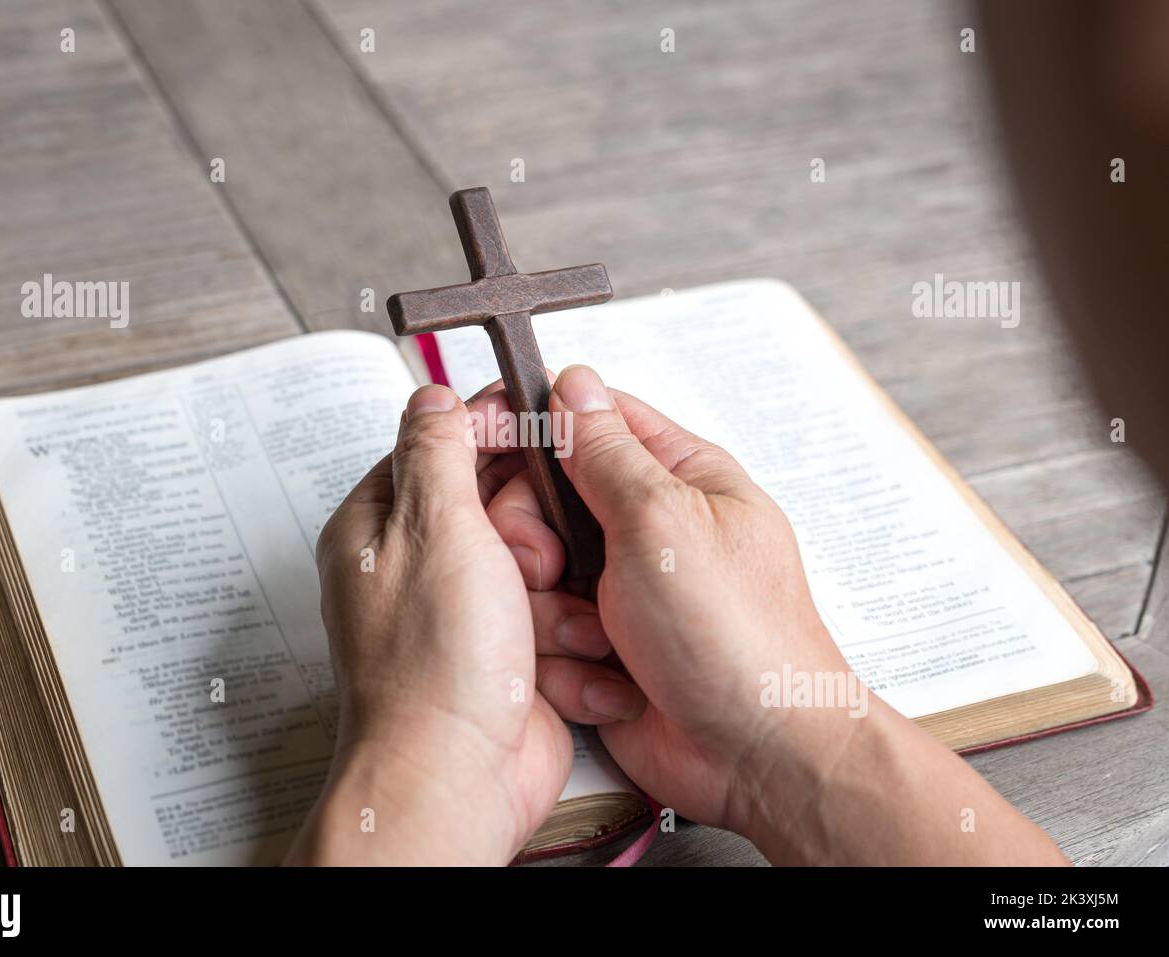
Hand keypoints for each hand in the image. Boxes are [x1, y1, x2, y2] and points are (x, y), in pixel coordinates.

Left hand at [289, 383, 600, 864]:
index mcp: (383, 527)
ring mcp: (467, 613)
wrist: (458, 778)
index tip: (540, 429)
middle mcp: (420, 567)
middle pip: (502, 501)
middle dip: (533, 530)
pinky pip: (557, 617)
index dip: (496, 432)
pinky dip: (567, 638)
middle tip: (526, 561)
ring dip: (557, 592)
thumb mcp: (435, 526)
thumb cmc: (432, 668)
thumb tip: (434, 397)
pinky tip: (557, 659)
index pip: (442, 444)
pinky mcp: (508, 654)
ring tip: (541, 624)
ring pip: (541, 561)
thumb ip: (438, 450)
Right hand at [476, 364, 1067, 864]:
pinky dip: (568, 666)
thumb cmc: (738, 638)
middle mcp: (644, 530)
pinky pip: (542, 639)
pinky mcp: (599, 650)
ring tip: (603, 640)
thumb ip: (607, 453)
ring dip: (553, 615)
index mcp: (676, 477)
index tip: (488, 438)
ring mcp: (619, 593)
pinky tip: (612, 681)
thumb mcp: (663, 523)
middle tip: (552, 568)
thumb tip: (572, 385)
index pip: (588, 418)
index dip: (531, 423)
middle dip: (533, 539)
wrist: (758, 757)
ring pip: (529, 576)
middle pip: (540, 500)